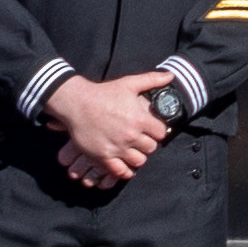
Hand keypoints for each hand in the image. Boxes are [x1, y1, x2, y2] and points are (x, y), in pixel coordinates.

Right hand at [49, 74, 172, 188]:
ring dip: (138, 157)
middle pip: (151, 148)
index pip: (161, 133)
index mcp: (139, 119)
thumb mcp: (129, 83)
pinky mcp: (103, 157)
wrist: (77, 103)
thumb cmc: (103, 93)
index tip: (152, 129)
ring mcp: (117, 148)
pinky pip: (120, 172)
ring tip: (133, 151)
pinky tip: (124, 165)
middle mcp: (130, 135)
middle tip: (142, 140)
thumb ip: (152, 79)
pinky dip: (125, 171)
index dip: (158, 131)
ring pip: (139, 161)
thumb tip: (170, 75)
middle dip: (148, 144)